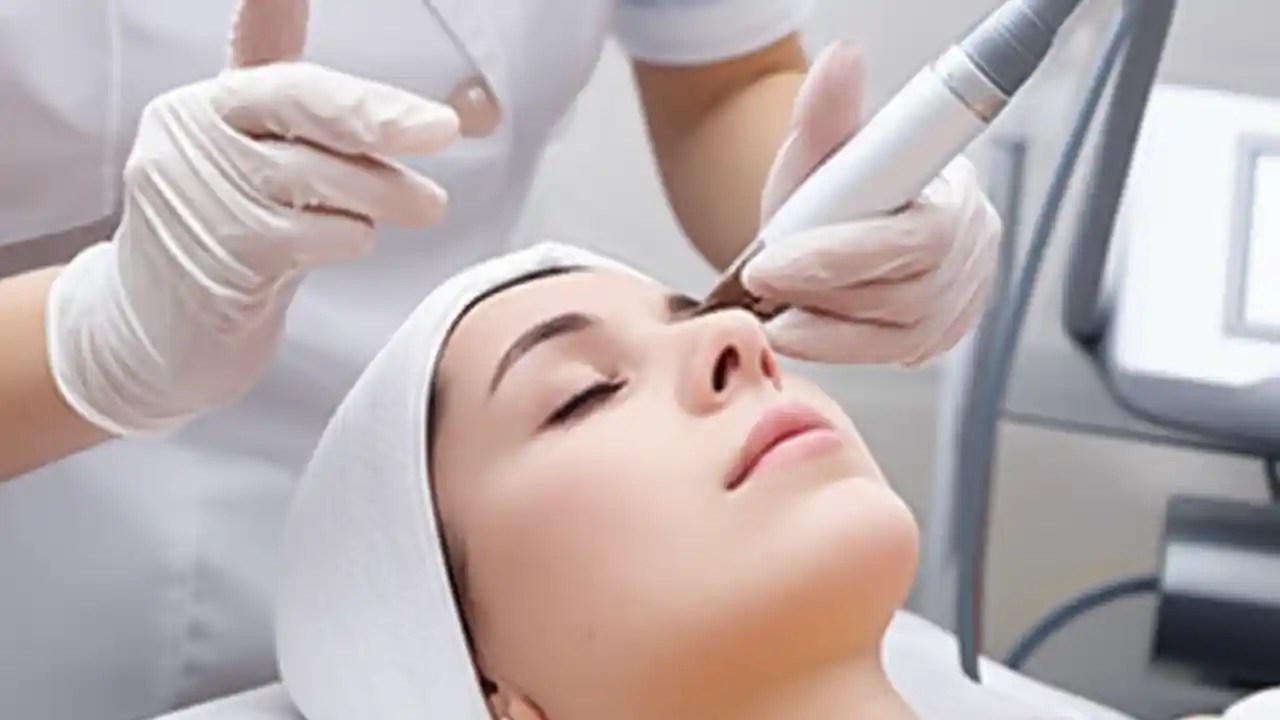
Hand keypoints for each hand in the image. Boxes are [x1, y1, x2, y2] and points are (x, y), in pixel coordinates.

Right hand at [46, 0, 458, 434]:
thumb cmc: (222, 235)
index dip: (348, 74)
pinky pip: (312, 235)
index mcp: (202, 107)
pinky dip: (348, 235)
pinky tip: (349, 238)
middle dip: (380, 119)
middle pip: (304, 111)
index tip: (408, 86)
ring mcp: (197, 199)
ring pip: (319, 176)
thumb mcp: (249, 155)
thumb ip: (282, 87)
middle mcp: (188, 141)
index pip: (288, 76)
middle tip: (441, 131)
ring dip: (385, 194)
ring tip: (422, 205)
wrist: (157, 335)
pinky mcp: (219, 258)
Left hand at [743, 42, 1002, 365]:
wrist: (840, 224)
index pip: (916, 238)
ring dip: (823, 327)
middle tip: (758, 288)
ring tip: (771, 312)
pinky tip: (799, 329)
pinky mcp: (935, 338)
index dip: (839, 257)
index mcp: (955, 194)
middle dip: (820, 295)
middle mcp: (971, 251)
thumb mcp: (823, 146)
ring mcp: (958, 302)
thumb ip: (828, 108)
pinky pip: (887, 355)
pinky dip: (836, 346)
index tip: (769, 266)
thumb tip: (839, 61)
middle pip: (906, 294)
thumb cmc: (841, 185)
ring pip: (894, 333)